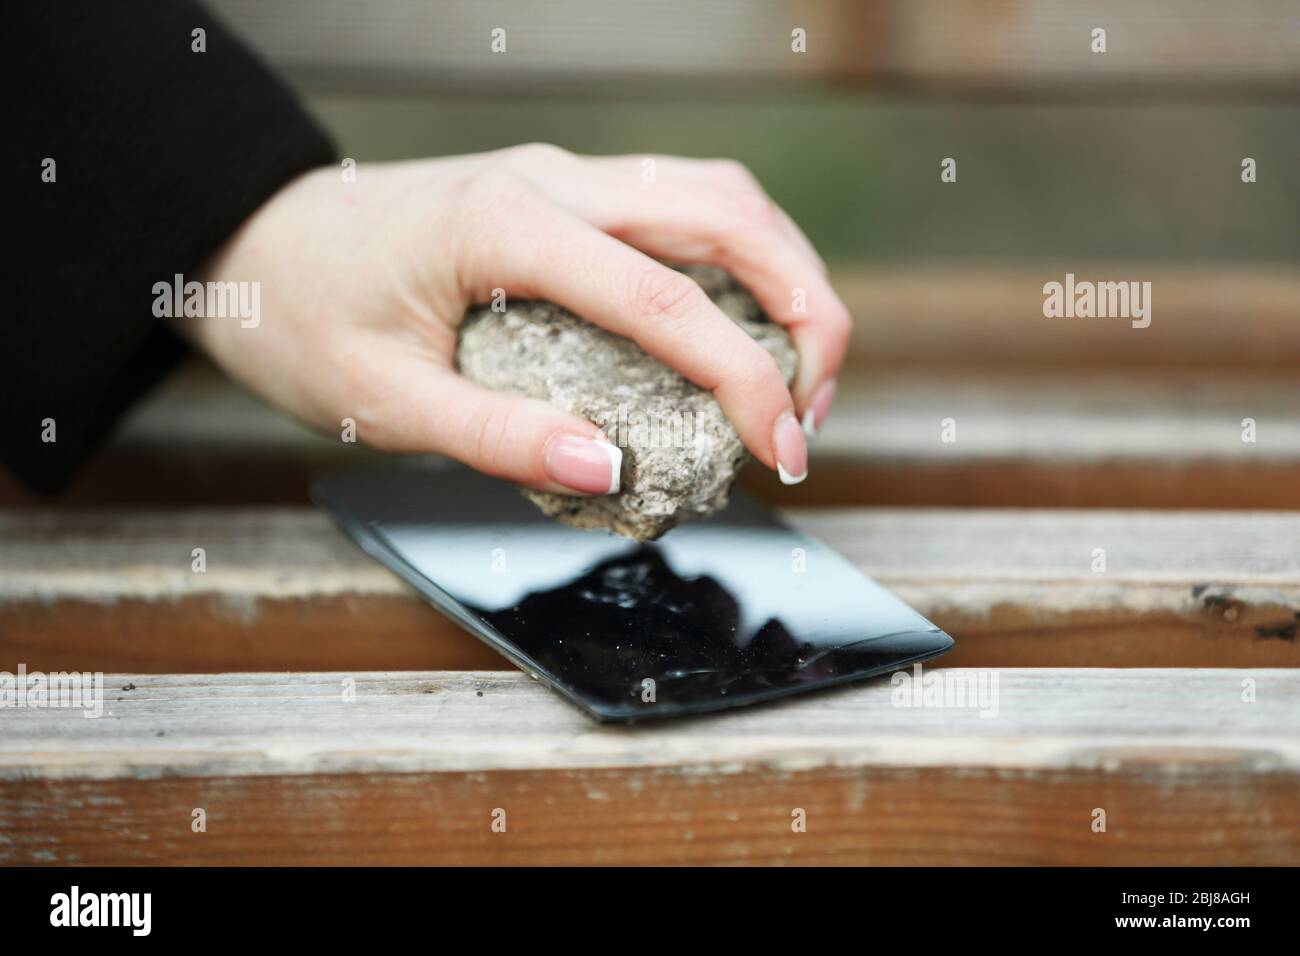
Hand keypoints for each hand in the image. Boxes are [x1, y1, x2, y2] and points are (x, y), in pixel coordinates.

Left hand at [182, 144, 849, 493]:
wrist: (256, 242)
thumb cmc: (303, 316)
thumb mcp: (384, 398)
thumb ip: (498, 438)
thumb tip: (613, 472)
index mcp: (508, 226)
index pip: (668, 302)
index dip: (747, 380)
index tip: (784, 452)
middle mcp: (553, 183)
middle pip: (730, 213)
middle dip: (806, 307)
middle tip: (813, 410)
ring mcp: (564, 179)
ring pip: (719, 198)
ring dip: (784, 276)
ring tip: (795, 377)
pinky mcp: (567, 197)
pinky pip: (681, 212)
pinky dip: (738, 267)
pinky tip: (737, 333)